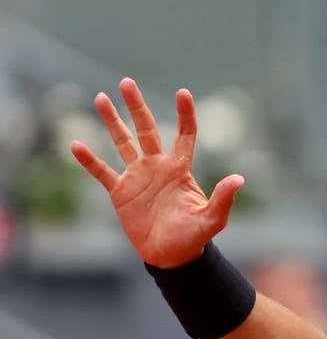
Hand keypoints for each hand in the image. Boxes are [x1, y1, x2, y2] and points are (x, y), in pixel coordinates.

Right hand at [70, 78, 243, 267]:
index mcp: (180, 169)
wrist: (170, 256)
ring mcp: (137, 177)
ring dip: (111, 122)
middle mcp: (157, 167)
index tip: (183, 93)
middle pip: (146, 129)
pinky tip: (76, 145)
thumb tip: (238, 179)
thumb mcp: (212, 219)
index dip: (185, 114)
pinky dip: (89, 160)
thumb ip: (223, 199)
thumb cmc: (194, 237)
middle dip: (136, 106)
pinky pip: (102, 172)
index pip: (185, 135)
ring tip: (101, 98)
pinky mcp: (120, 192)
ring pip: (122, 142)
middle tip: (126, 82)